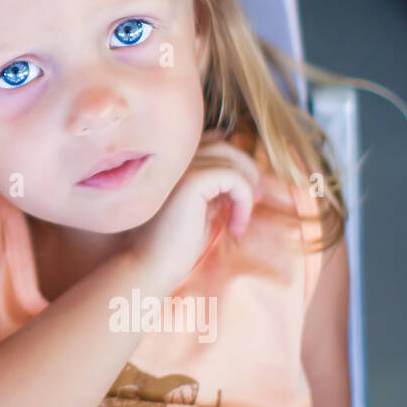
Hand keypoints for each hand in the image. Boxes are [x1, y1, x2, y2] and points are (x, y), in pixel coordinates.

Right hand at [129, 133, 262, 292]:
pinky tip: (236, 227)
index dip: (233, 162)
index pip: (210, 140)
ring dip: (247, 187)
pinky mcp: (192, 180)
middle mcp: (173, 158)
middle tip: (255, 201)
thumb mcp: (199, 207)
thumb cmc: (174, 243)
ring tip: (240, 218)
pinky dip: (244, 201)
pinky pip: (234, 177)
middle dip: (247, 171)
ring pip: (232, 157)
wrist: (151, 265)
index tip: (242, 194)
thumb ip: (213, 187)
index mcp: (171, 162)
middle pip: (224, 145)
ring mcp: (180, 165)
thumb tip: (240, 174)